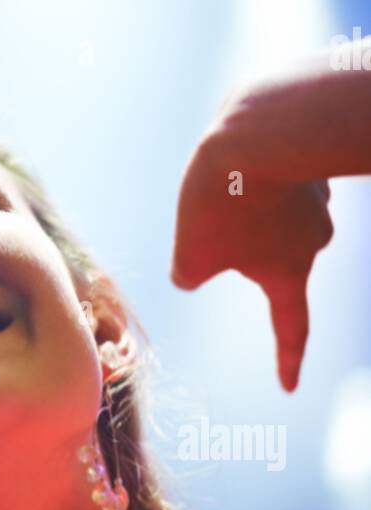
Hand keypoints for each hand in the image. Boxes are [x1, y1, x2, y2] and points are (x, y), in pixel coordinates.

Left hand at [170, 100, 334, 392]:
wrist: (263, 125)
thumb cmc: (226, 200)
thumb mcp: (191, 252)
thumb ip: (190, 276)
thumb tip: (194, 272)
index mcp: (287, 274)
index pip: (289, 329)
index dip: (287, 359)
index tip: (288, 384)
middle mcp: (313, 242)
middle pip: (265, 249)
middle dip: (237, 233)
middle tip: (213, 206)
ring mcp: (319, 200)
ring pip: (266, 207)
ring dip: (242, 197)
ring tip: (224, 176)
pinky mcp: (309, 162)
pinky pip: (274, 171)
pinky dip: (255, 170)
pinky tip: (244, 150)